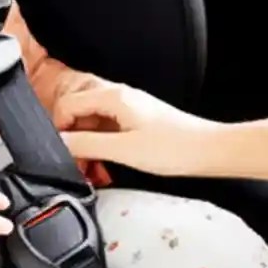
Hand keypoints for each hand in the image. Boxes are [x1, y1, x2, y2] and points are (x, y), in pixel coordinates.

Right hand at [53, 82, 219, 175]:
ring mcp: (129, 109)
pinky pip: (108, 130)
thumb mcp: (123, 150)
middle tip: (75, 165)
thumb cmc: (174, 148)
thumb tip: (59, 143)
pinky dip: (101, 147)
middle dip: (72, 139)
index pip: (68, 104)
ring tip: (90, 170)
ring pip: (93, 124)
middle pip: (79, 113)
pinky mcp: (136, 121)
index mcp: (114, 97)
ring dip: (87, 146)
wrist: (208, 150)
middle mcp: (120, 97)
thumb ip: (87, 144)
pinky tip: (105, 166)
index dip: (58, 128)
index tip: (59, 151)